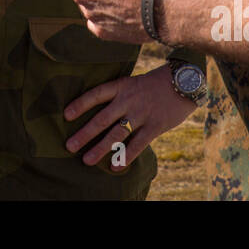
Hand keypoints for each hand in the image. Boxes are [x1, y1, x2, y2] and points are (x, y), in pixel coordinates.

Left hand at [64, 65, 194, 168]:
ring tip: (87, 160)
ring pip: (117, 134)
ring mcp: (142, 114)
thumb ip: (118, 96)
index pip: (96, 94)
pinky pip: (138, 144)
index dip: (80, 104)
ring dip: (101, 148)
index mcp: (121, 86)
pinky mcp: (155, 126)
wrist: (184, 83)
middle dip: (85, 134)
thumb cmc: (154, 85)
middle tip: (69, 146)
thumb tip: (98, 114)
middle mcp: (129, 100)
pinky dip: (126, 156)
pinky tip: (116, 166)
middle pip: (102, 118)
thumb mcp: (133, 83)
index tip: (65, 115)